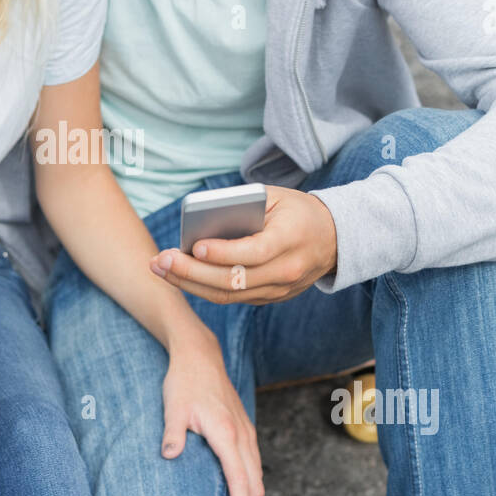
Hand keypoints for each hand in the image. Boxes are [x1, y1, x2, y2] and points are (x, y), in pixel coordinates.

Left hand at [150, 184, 337, 304]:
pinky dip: (203, 289)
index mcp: (290, 240)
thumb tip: (201, 219)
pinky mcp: (270, 298)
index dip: (224, 253)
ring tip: (160, 269)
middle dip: (192, 273)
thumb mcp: (277, 197)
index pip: (254, 253)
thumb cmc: (297, 211)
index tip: (195, 247)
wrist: (334, 239)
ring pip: (228, 296)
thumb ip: (244, 205)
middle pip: (233, 281)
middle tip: (160, 261)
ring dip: (190, 284)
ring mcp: (279, 289)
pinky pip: (232, 298)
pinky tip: (179, 276)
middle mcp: (286, 271)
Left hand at [162, 328, 263, 495]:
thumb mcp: (173, 408)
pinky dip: (252, 481)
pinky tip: (243, 492)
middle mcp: (242, 434)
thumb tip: (169, 456)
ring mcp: (246, 431)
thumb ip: (173, 434)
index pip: (240, 478)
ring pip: (257, 472)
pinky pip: (253, 461)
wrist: (200, 355)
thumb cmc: (185, 381)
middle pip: (255, 481)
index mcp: (226, 433)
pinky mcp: (244, 427)